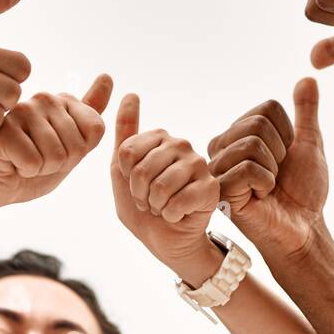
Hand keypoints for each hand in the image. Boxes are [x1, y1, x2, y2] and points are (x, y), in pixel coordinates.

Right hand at [0, 75, 112, 207]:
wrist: (1, 184)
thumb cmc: (38, 165)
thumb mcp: (74, 144)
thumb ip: (91, 117)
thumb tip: (108, 76)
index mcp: (64, 99)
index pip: (95, 129)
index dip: (81, 151)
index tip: (62, 150)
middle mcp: (44, 98)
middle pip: (77, 145)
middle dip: (61, 163)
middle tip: (40, 158)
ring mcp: (22, 111)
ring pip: (56, 155)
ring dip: (43, 168)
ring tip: (27, 160)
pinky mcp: (4, 129)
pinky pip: (34, 161)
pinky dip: (27, 171)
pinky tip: (14, 163)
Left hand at [109, 94, 221, 277]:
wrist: (166, 241)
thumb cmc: (143, 206)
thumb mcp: (121, 171)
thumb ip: (124, 134)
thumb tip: (130, 93)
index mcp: (160, 137)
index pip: (126, 152)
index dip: (125, 177)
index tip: (135, 185)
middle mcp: (182, 144)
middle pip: (141, 170)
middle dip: (140, 194)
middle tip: (150, 201)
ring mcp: (199, 164)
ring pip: (160, 186)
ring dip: (155, 206)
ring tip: (164, 207)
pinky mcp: (212, 187)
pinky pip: (178, 201)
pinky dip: (171, 215)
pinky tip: (178, 214)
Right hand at [208, 79, 329, 263]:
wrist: (303, 226)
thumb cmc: (303, 190)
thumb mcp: (309, 144)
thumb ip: (306, 111)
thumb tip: (309, 77)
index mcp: (240, 132)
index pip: (267, 108)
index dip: (288, 133)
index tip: (286, 157)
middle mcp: (223, 145)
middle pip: (257, 123)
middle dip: (280, 151)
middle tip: (277, 175)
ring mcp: (219, 167)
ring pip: (251, 144)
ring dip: (273, 169)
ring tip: (268, 186)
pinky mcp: (220, 190)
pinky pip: (247, 169)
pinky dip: (265, 183)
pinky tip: (260, 197)